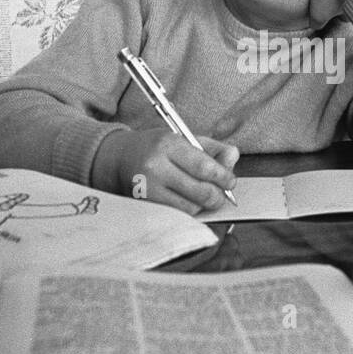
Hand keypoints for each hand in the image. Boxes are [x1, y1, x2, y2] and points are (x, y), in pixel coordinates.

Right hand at [92, 128, 238, 214]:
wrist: (118, 158)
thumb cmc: (156, 148)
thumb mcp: (183, 139)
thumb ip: (212, 148)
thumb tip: (233, 158)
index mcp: (168, 144)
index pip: (205, 167)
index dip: (224, 177)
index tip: (231, 181)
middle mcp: (156, 166)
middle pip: (200, 191)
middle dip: (217, 196)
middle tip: (221, 195)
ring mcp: (148, 188)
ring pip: (190, 207)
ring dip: (202, 205)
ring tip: (201, 197)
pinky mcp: (144, 204)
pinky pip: (177, 214)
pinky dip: (188, 211)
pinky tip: (186, 201)